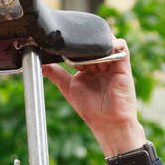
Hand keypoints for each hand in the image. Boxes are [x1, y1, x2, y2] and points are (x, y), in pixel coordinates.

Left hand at [42, 38, 145, 157]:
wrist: (107, 122)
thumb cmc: (90, 109)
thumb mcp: (68, 88)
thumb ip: (56, 74)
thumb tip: (41, 64)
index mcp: (88, 69)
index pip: (81, 51)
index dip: (73, 46)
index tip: (63, 42)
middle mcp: (101, 65)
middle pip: (93, 45)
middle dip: (83, 43)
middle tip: (73, 44)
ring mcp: (112, 65)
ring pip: (106, 43)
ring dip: (96, 44)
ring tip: (86, 48)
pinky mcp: (123, 66)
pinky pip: (121, 47)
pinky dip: (114, 43)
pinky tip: (104, 46)